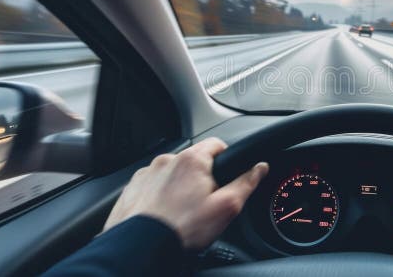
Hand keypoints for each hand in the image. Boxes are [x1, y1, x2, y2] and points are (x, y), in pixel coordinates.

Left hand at [103, 138, 268, 249]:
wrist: (140, 248)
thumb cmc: (182, 228)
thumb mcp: (225, 207)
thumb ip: (246, 183)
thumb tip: (260, 168)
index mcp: (191, 160)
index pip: (217, 144)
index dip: (227, 159)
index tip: (227, 176)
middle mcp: (166, 161)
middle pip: (194, 162)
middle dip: (202, 179)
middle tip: (206, 203)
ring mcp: (146, 174)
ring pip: (172, 175)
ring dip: (179, 187)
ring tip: (183, 213)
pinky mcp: (132, 189)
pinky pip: (153, 187)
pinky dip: (160, 197)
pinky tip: (165, 215)